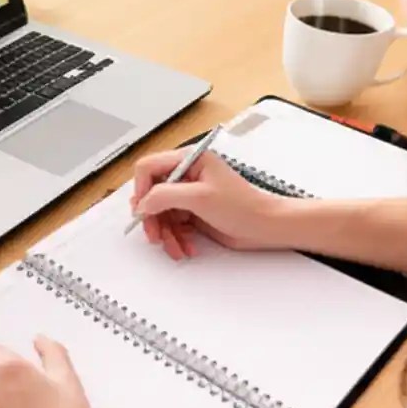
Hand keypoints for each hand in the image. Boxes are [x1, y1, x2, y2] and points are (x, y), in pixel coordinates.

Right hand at [131, 149, 288, 258]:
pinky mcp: (193, 212)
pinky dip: (175, 238)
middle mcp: (186, 175)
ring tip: (175, 247)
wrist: (265, 227)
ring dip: (165, 233)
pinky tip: (186, 247)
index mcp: (188, 160)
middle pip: (151, 194)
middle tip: (154, 234)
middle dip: (152, 217)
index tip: (142, 209)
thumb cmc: (244, 206)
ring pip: (160, 213)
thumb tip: (142, 202)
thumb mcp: (200, 197)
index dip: (141, 189)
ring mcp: (189, 195)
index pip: (149, 168)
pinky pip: (172, 225)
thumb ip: (166, 195)